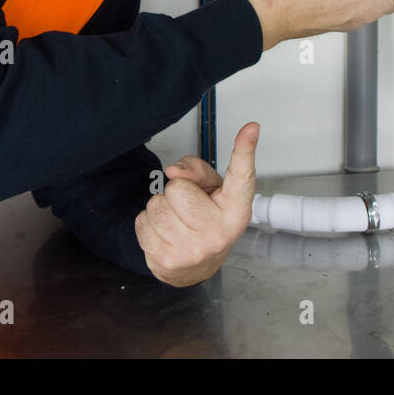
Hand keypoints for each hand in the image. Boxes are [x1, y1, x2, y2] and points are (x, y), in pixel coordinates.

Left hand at [135, 121, 258, 286]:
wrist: (194, 266)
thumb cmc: (205, 219)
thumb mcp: (209, 190)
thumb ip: (195, 170)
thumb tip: (173, 171)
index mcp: (235, 210)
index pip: (240, 176)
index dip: (245, 150)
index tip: (251, 128)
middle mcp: (219, 232)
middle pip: (177, 188)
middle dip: (176, 192)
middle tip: (187, 207)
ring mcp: (193, 250)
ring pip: (156, 205)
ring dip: (160, 208)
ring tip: (176, 221)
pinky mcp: (168, 260)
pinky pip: (142, 223)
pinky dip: (147, 224)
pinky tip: (164, 233)